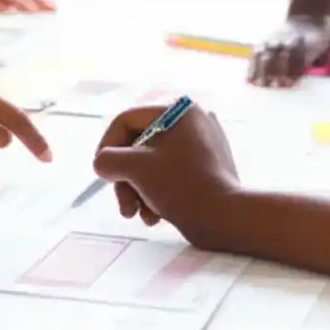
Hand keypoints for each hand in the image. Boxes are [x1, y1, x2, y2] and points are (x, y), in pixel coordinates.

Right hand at [91, 106, 242, 249]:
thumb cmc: (180, 185)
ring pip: (152, 163)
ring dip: (138, 190)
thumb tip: (103, 163)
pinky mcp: (208, 166)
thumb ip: (108, 160)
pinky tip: (155, 216)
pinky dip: (157, 192)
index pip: (126, 120)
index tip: (101, 173)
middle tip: (123, 206)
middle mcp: (193, 120)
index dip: (106, 147)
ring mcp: (203, 143)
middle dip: (125, 179)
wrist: (228, 219)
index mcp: (178, 110)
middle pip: (139, 146)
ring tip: (138, 216)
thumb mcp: (135, 168)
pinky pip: (171, 173)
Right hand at [250, 16, 329, 86]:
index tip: (292, 83)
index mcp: (310, 41)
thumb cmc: (327, 36)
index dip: (295, 69)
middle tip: (276, 86)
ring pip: (266, 54)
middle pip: (281, 55)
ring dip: (263, 70)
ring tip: (262, 85)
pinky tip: (251, 80)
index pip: (301, 56)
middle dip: (278, 71)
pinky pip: (256, 54)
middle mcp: (290, 39)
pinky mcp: (265, 42)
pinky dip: (253, 66)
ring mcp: (276, 40)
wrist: (308, 17)